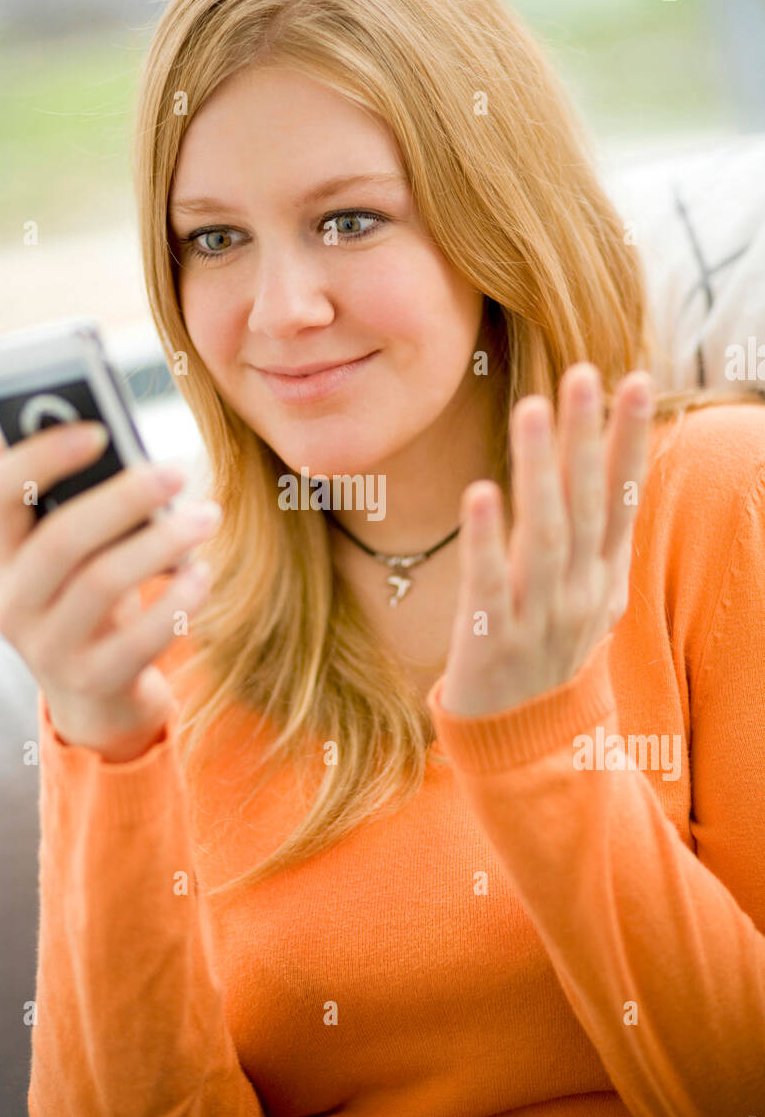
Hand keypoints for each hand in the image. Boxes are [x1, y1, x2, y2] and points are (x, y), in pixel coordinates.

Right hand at [0, 424, 219, 760]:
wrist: (102, 697)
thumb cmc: (97, 600)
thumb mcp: (77, 554)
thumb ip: (74, 498)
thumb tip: (82, 424)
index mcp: (2, 555)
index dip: (41, 457)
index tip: (100, 430)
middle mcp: (13, 602)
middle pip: (60, 539)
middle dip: (123, 498)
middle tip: (178, 472)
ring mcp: (48, 649)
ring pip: (102, 583)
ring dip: (162, 543)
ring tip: (208, 517)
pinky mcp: (94, 682)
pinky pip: (139, 638)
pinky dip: (176, 600)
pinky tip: (203, 574)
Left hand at [439, 364, 653, 718]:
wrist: (523, 741)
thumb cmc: (550, 649)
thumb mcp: (590, 595)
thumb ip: (599, 536)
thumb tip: (619, 465)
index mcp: (603, 576)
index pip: (620, 497)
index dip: (629, 440)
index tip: (635, 380)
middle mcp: (579, 592)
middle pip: (584, 506)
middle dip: (586, 438)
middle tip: (582, 375)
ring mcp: (537, 617)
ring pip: (543, 535)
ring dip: (539, 471)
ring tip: (532, 410)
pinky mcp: (490, 640)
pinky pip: (489, 583)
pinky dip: (487, 539)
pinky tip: (481, 491)